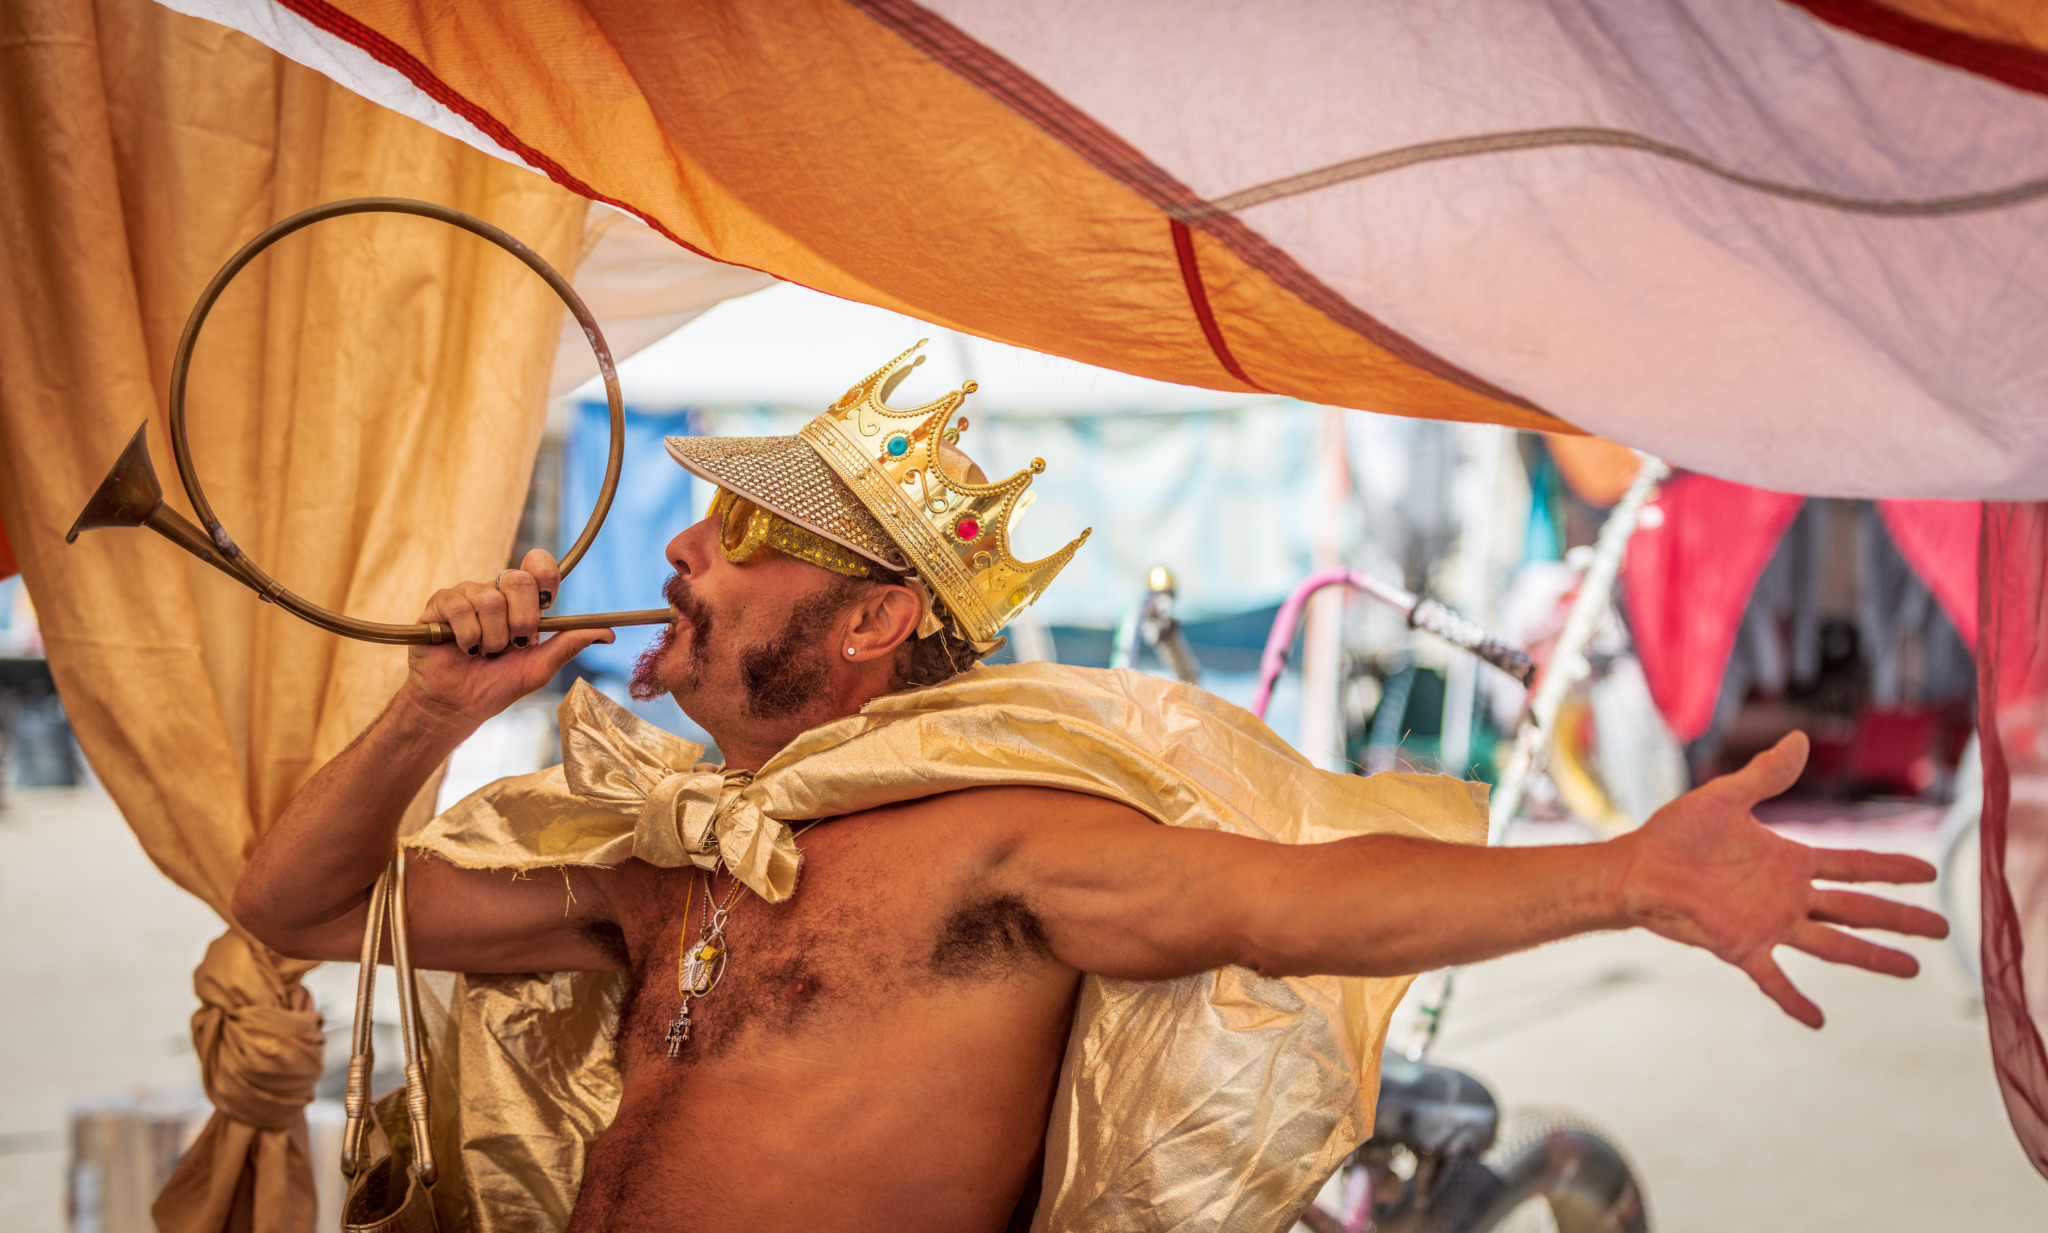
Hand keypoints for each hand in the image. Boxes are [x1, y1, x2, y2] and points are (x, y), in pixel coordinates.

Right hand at [402, 548, 612, 728]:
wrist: (459, 705)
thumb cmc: (498, 685)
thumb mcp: (540, 666)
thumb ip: (570, 644)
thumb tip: (609, 633)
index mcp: (523, 601)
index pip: (538, 565)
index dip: (545, 575)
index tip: (546, 602)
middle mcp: (496, 591)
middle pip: (518, 580)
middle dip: (520, 621)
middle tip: (512, 645)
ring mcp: (467, 594)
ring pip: (490, 600)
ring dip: (491, 638)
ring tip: (484, 653)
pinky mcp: (440, 603)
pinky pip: (460, 608)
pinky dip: (468, 637)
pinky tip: (464, 649)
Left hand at [1614, 731, 1948, 1027]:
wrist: (1636, 867)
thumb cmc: (1676, 833)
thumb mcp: (1724, 798)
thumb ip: (1765, 775)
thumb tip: (1799, 737)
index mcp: (1789, 860)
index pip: (1853, 865)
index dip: (1891, 869)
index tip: (1929, 873)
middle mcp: (1787, 896)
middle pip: (1856, 909)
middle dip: (1899, 918)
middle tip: (1943, 928)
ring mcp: (1768, 923)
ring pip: (1832, 945)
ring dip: (1870, 958)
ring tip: (1911, 970)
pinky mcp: (1740, 946)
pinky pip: (1773, 977)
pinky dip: (1793, 1000)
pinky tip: (1818, 1021)